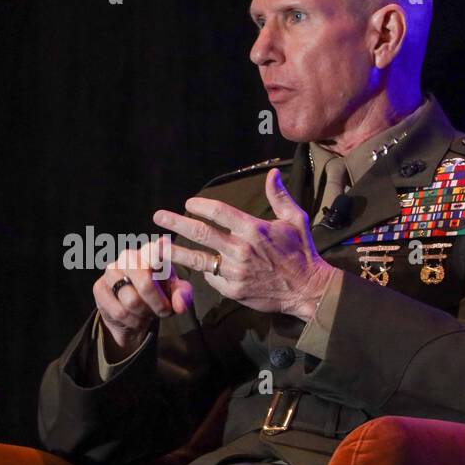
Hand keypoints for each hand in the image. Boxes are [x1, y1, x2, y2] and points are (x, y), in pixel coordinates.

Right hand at [93, 234, 193, 355]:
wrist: (134, 314)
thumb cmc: (158, 296)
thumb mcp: (174, 294)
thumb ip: (181, 296)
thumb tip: (179, 304)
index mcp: (149, 252)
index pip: (154, 250)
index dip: (159, 256)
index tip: (160, 264)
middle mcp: (128, 256)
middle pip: (145, 283)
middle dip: (158, 303)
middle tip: (164, 312)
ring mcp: (111, 271)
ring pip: (132, 301)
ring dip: (144, 314)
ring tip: (148, 314)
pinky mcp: (99, 288)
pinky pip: (119, 311)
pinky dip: (132, 321)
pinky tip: (135, 318)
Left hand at [153, 168, 335, 319]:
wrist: (308, 290)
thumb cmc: (302, 253)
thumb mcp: (295, 220)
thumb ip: (279, 197)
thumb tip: (271, 175)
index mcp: (253, 229)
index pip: (219, 212)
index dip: (200, 206)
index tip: (188, 203)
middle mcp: (240, 249)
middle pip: (200, 233)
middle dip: (176, 223)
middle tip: (158, 217)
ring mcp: (234, 271)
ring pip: (198, 259)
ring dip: (174, 252)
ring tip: (157, 247)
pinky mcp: (233, 290)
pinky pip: (212, 278)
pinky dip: (205, 271)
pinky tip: (198, 266)